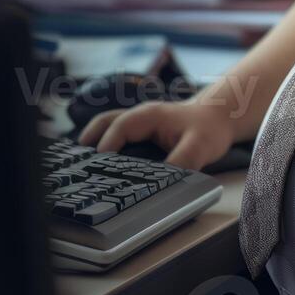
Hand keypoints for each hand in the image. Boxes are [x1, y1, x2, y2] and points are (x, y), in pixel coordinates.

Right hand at [78, 99, 235, 170]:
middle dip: (89, 140)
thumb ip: (183, 161)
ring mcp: (139, 121)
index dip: (107, 144)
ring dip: (93, 140)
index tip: (97, 162)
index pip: (120, 126)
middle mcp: (140, 116)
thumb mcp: (200, 146)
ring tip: (79, 161)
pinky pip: (116, 133)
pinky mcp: (141, 130)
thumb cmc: (209, 129)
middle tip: (75, 161)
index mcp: (150, 116)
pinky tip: (99, 162)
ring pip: (107, 125)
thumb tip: (165, 179)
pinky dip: (104, 143)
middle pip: (105, 122)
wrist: (219, 116)